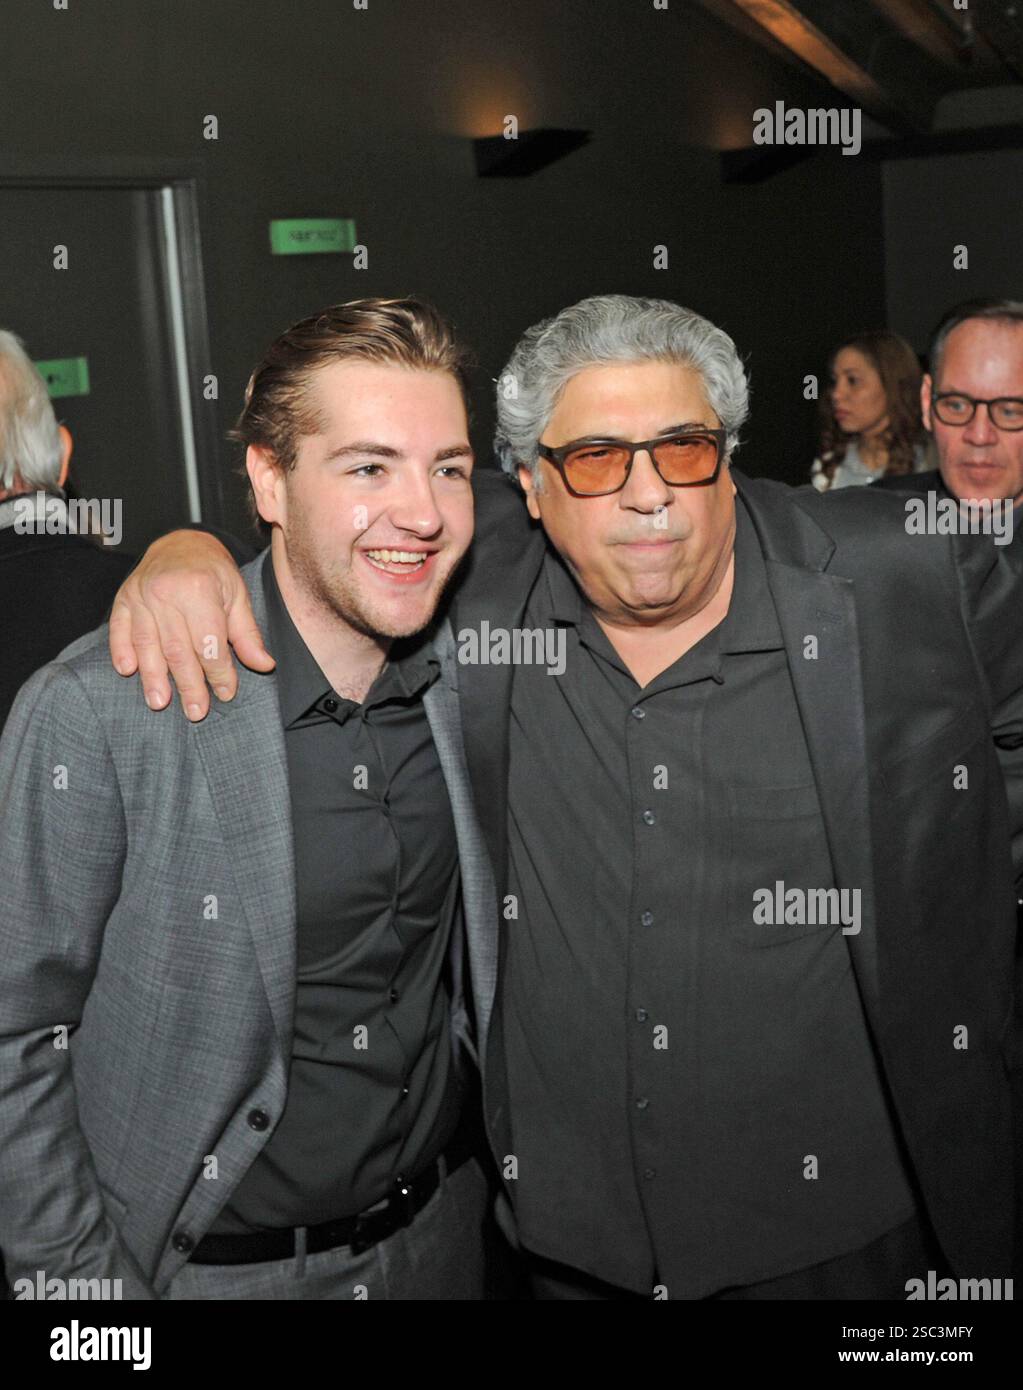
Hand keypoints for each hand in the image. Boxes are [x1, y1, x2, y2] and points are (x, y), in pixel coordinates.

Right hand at [108, 531, 274, 720]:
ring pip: (147, 643)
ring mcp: (141, 595)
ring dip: (153, 677)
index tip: (225, 692)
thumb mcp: (238, 597)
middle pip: (177, 648)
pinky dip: (122, 651)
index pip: (208, 642)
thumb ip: (247, 634)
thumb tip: (264, 665)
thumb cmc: (213, 572)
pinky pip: (120, 629)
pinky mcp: (123, 599)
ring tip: (160, 702)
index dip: (218, 672)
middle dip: (188, 684)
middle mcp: (166, 592)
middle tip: (196, 711)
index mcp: (199, 589)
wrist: (181, 543)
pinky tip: (128, 671)